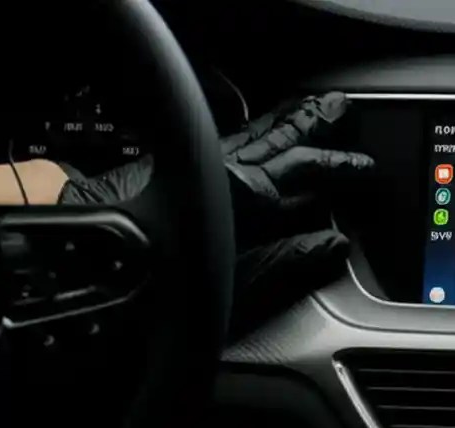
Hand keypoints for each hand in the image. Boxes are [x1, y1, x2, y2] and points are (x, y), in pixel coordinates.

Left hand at [58, 92, 374, 336]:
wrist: (89, 271)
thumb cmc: (162, 290)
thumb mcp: (242, 285)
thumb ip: (293, 260)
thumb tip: (333, 244)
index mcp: (246, 195)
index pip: (307, 170)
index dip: (340, 166)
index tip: (365, 166)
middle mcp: (222, 173)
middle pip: (278, 140)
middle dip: (312, 125)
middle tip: (339, 111)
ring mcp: (196, 172)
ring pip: (249, 136)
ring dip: (280, 125)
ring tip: (303, 112)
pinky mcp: (171, 175)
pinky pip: (224, 146)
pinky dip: (247, 137)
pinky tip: (250, 140)